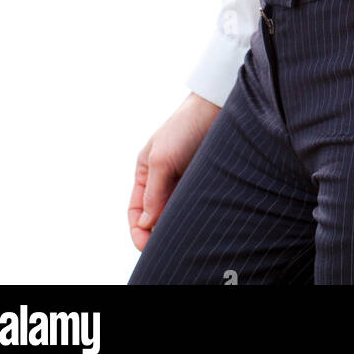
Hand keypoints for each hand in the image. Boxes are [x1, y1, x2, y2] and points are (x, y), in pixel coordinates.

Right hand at [128, 92, 220, 250]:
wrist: (217, 106)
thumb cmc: (185, 127)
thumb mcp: (162, 158)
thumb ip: (153, 193)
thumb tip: (146, 224)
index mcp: (145, 173)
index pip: (135, 212)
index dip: (139, 232)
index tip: (148, 247)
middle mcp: (163, 181)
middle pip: (156, 217)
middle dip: (160, 232)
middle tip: (173, 242)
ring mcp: (184, 182)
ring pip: (176, 213)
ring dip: (179, 224)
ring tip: (187, 229)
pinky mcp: (203, 181)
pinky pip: (195, 204)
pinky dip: (195, 214)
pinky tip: (200, 218)